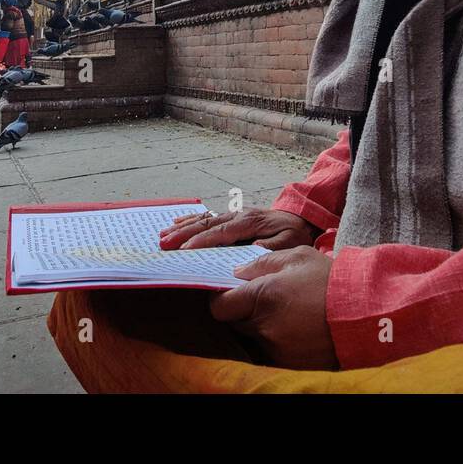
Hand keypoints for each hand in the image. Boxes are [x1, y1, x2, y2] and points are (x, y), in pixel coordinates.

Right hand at [159, 208, 317, 250]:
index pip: (221, 232)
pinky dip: (190, 219)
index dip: (202, 241)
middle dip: (183, 234)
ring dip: (182, 227)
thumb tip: (253, 248)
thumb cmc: (293, 233)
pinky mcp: (230, 216)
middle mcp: (237, 215)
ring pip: (203, 220)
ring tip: (163, 236)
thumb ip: (272, 247)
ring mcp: (232, 214)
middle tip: (164, 244)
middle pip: (206, 225)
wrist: (300, 217)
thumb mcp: (290, 242)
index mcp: (250, 222)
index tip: (184, 249)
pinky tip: (176, 223)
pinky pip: (207, 217)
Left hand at [210, 246, 337, 369]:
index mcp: (262, 296)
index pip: (219, 307)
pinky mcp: (287, 363)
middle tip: (262, 300)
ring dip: (260, 326)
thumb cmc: (330, 280)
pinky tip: (294, 328)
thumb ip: (262, 263)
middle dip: (242, 311)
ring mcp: (275, 348)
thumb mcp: (297, 257)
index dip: (221, 299)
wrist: (363, 314)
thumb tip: (237, 273)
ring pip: (252, 337)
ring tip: (284, 313)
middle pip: (234, 323)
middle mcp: (264, 326)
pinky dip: (276, 341)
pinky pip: (269, 351)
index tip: (230, 294)